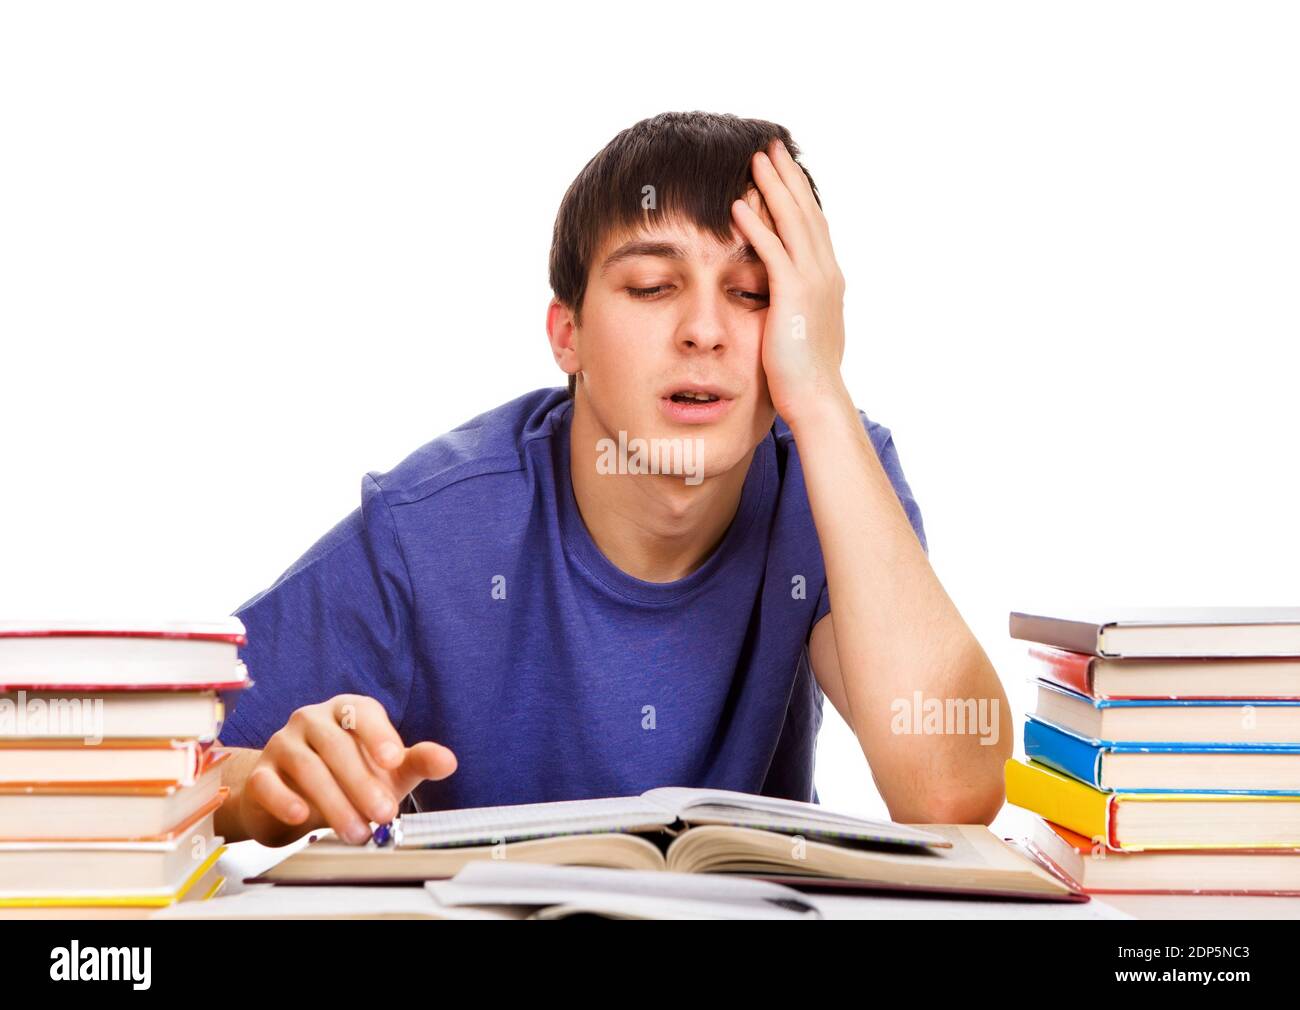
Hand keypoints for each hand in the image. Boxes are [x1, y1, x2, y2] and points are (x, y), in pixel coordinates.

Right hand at [239, 694, 456, 846]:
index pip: (362, 712)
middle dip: (363, 783)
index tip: (394, 760)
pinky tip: (301, 817)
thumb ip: (417, 761)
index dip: (378, 734)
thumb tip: (448, 761)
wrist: (293, 796)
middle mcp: (312, 719)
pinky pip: (268, 783)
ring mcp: (282, 743)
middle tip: (385, 814)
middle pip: (336, 746)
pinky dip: (285, 799)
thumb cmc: (347, 774)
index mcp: (346, 711)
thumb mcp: (387, 769)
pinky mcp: (260, 773)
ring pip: (307, 767)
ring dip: (334, 802)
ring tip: (357, 832)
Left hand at [731, 139, 848, 426]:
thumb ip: (793, 303)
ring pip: (792, 223)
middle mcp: (825, 273)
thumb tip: (780, 295)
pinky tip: (739, 205)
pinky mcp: (793, 296)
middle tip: (771, 146)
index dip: (797, 193)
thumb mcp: (801, 328)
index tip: (782, 168)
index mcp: (827, 279)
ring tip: (754, 161)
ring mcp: (812, 283)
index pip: (812, 225)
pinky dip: (757, 225)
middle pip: (805, 213)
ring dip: (772, 189)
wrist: (817, 398)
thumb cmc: (803, 374)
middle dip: (787, 178)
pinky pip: (772, 252)